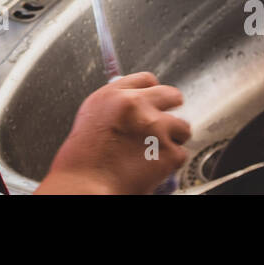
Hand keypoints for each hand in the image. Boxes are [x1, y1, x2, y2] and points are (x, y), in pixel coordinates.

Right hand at [36, 72, 190, 194]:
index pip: (146, 80)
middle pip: (171, 95)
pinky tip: (153, 168)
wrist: (85, 185)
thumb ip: (115, 105)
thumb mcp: (92, 117)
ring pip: (182, 127)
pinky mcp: (168, 151)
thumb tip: (135, 105)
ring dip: (173, 138)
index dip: (152, 92)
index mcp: (114, 95)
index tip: (155, 100)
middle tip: (165, 123)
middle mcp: (136, 105)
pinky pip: (181, 154)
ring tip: (156, 152)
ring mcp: (155, 127)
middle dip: (171, 109)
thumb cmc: (82, 160)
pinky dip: (171, 163)